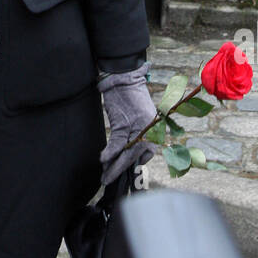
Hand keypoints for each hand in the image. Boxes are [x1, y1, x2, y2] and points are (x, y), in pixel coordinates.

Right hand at [99, 64, 155, 185]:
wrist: (123, 77)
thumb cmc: (129, 93)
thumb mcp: (140, 112)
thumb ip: (139, 128)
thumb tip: (132, 148)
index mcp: (154, 125)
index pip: (149, 150)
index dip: (139, 161)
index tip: (130, 168)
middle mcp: (149, 128)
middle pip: (135, 155)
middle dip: (122, 170)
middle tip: (111, 181)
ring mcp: (136, 126)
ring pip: (125, 152)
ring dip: (113, 166)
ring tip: (105, 177)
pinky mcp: (123, 122)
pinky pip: (116, 142)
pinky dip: (109, 152)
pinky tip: (103, 160)